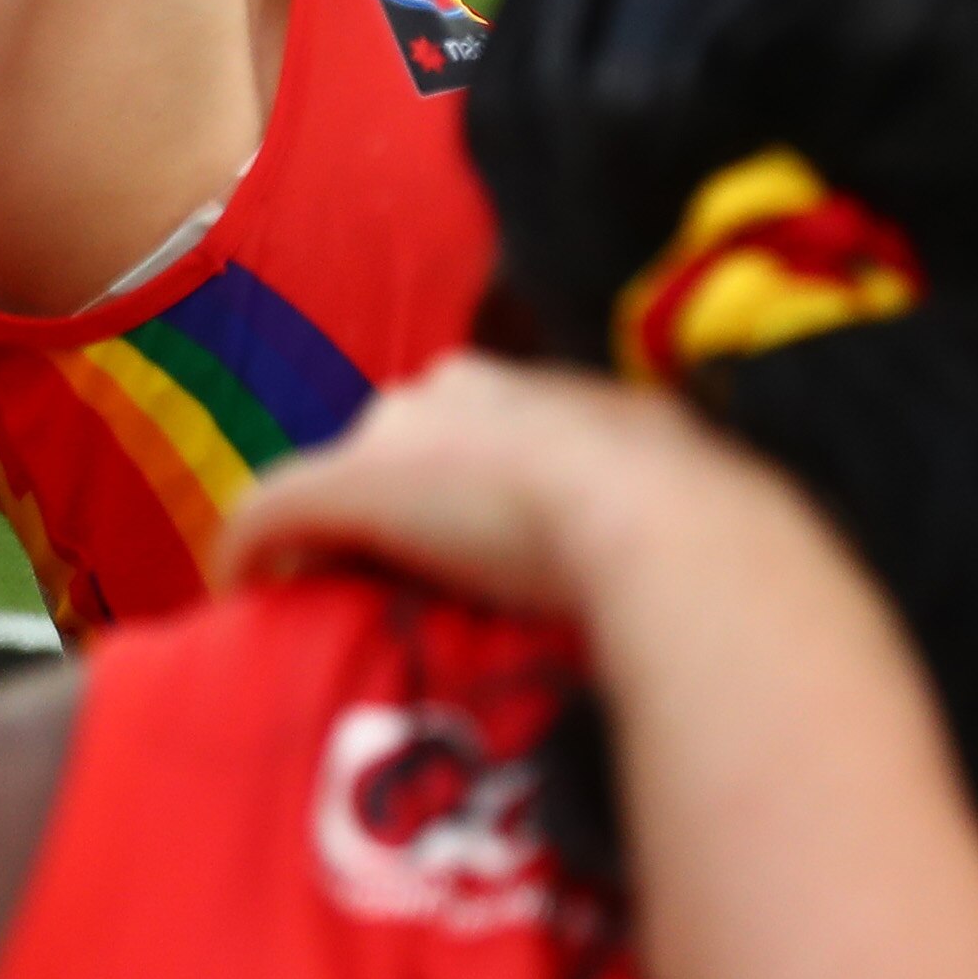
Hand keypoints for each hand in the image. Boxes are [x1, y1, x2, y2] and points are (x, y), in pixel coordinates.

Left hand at [218, 352, 764, 613]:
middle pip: (400, 436)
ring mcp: (403, 435)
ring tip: (340, 590)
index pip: (476, 421)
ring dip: (339, 524)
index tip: (476, 541)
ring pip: (341, 473)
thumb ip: (674, 495)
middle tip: (412, 577)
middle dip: (397, 496)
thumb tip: (729, 542)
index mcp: (546, 387)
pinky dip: (253, 551)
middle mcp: (465, 386)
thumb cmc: (701, 522)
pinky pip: (269, 515)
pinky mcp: (347, 485)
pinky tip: (248, 592)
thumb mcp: (689, 487)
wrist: (671, 532)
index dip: (466, 481)